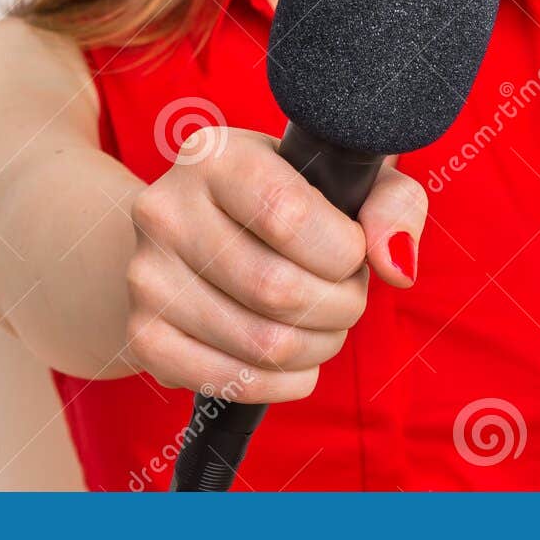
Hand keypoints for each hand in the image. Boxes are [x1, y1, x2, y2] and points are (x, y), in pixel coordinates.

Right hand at [123, 127, 427, 402]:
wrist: (190, 235)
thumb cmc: (283, 201)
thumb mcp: (339, 178)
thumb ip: (389, 203)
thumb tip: (396, 264)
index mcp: (214, 155)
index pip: (287, 216)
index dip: (343, 251)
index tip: (353, 251)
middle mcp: (165, 209)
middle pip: (278, 290)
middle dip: (340, 306)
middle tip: (346, 295)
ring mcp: (146, 276)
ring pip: (263, 344)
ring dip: (319, 346)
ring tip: (323, 323)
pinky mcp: (143, 335)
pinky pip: (230, 382)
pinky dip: (283, 383)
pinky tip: (294, 361)